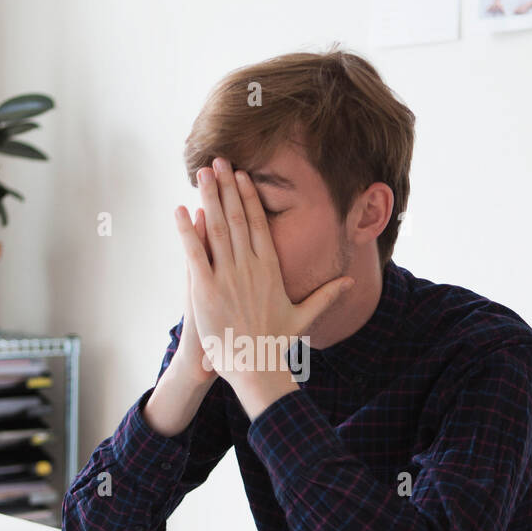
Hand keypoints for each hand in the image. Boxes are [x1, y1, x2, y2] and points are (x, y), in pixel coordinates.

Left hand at [174, 157, 353, 418]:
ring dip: (208, 198)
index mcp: (271, 269)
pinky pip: (194, 253)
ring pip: (215, 229)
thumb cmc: (276, 345)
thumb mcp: (304, 316)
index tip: (243, 176)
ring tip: (202, 174)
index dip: (249, 197)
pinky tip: (180, 209)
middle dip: (227, 187)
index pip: (259, 224)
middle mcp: (250, 267)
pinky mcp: (206, 290)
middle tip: (218, 161)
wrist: (256, 369)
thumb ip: (326, 295)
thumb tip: (351, 283)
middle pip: (237, 218)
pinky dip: (186, 230)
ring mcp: (227, 277)